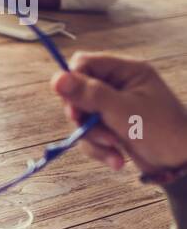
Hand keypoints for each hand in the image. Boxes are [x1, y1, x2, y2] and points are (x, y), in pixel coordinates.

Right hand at [50, 53, 186, 175]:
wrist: (182, 164)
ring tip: (113, 149)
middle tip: (91, 129)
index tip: (73, 105)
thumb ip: (89, 94)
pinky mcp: (111, 128)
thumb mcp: (123, 110)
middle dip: (84, 117)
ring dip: (92, 137)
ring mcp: (113, 108)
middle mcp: (118, 86)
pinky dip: (99, 149)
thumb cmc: (161, 131)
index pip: (84, 64)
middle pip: (78, 93)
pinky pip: (89, 135)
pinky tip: (117, 159)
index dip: (72, 82)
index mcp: (126, 71)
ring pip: (81, 117)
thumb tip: (56, 78)